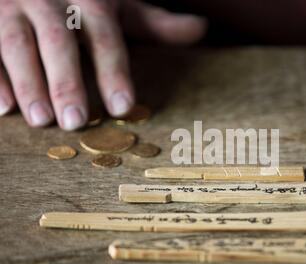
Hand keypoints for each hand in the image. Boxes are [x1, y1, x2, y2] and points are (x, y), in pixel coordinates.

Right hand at [0, 0, 206, 129]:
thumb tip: (200, 29)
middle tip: (75, 123)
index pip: (105, 39)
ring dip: (28, 83)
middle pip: (60, 42)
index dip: (114, 73)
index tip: (122, 107)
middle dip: (67, 83)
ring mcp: (14, 4)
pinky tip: (2, 108)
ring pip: (17, 43)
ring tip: (40, 119)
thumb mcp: (121, 2)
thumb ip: (155, 22)